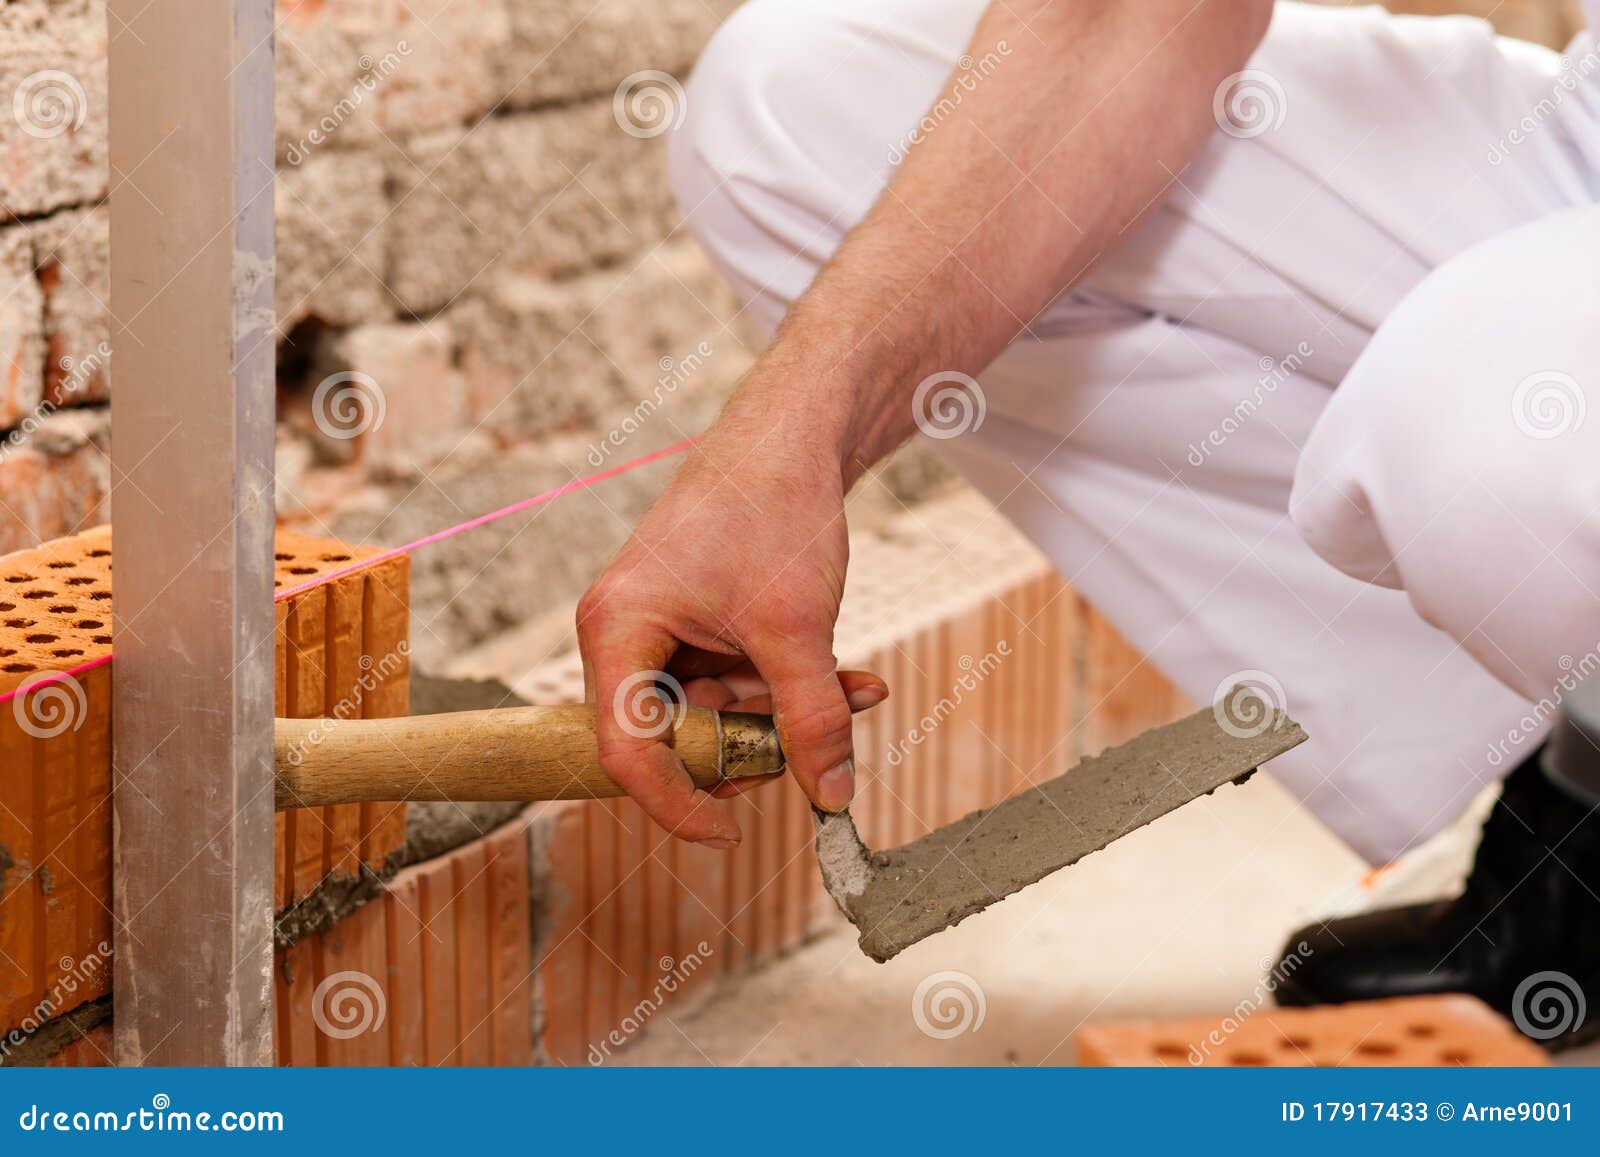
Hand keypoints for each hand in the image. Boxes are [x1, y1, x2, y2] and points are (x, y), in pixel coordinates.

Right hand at [576, 417, 883, 846]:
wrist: (792, 433)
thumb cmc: (771, 508)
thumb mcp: (797, 628)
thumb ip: (810, 719)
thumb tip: (830, 797)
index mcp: (617, 631)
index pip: (627, 753)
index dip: (676, 805)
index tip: (730, 836)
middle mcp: (625, 635)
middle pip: (675, 739)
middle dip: (755, 745)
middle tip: (819, 744)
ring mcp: (660, 630)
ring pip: (717, 712)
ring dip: (785, 714)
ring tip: (856, 692)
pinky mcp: (695, 623)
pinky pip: (735, 680)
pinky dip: (787, 685)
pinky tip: (848, 677)